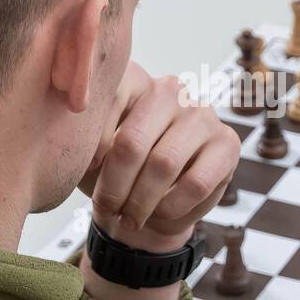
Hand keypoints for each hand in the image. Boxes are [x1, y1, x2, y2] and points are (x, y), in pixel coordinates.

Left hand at [81, 62, 239, 251]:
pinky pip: (196, 183)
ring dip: (141, 202)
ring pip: (164, 164)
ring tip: (129, 219)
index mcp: (133, 80)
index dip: (91, 145)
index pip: (107, 103)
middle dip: (115, 186)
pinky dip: (172, 208)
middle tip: (107, 210)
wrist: (146, 211)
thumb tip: (72, 139)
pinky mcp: (227, 143)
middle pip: (133, 142)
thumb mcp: (87, 157)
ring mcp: (202, 113)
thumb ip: (79, 140)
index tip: (85, 169)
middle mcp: (170, 89)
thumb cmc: (113, 177)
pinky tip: (162, 213)